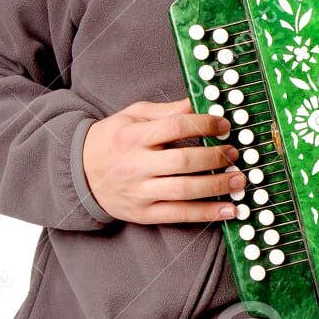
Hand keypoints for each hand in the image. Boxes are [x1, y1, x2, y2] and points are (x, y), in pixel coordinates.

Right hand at [81, 97, 244, 223]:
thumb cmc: (111, 140)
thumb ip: (165, 112)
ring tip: (239, 180)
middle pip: (182, 162)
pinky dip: (207, 213)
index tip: (224, 124)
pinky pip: (180, 215)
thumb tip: (197, 103)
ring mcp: (140, 192)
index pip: (174, 127)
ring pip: (184, 191)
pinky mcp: (144, 213)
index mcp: (133, 137)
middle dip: (214, 157)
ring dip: (217, 186)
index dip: (204, 124)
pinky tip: (229, 209)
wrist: (78, 173)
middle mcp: (136, 165)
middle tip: (233, 154)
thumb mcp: (131, 117)